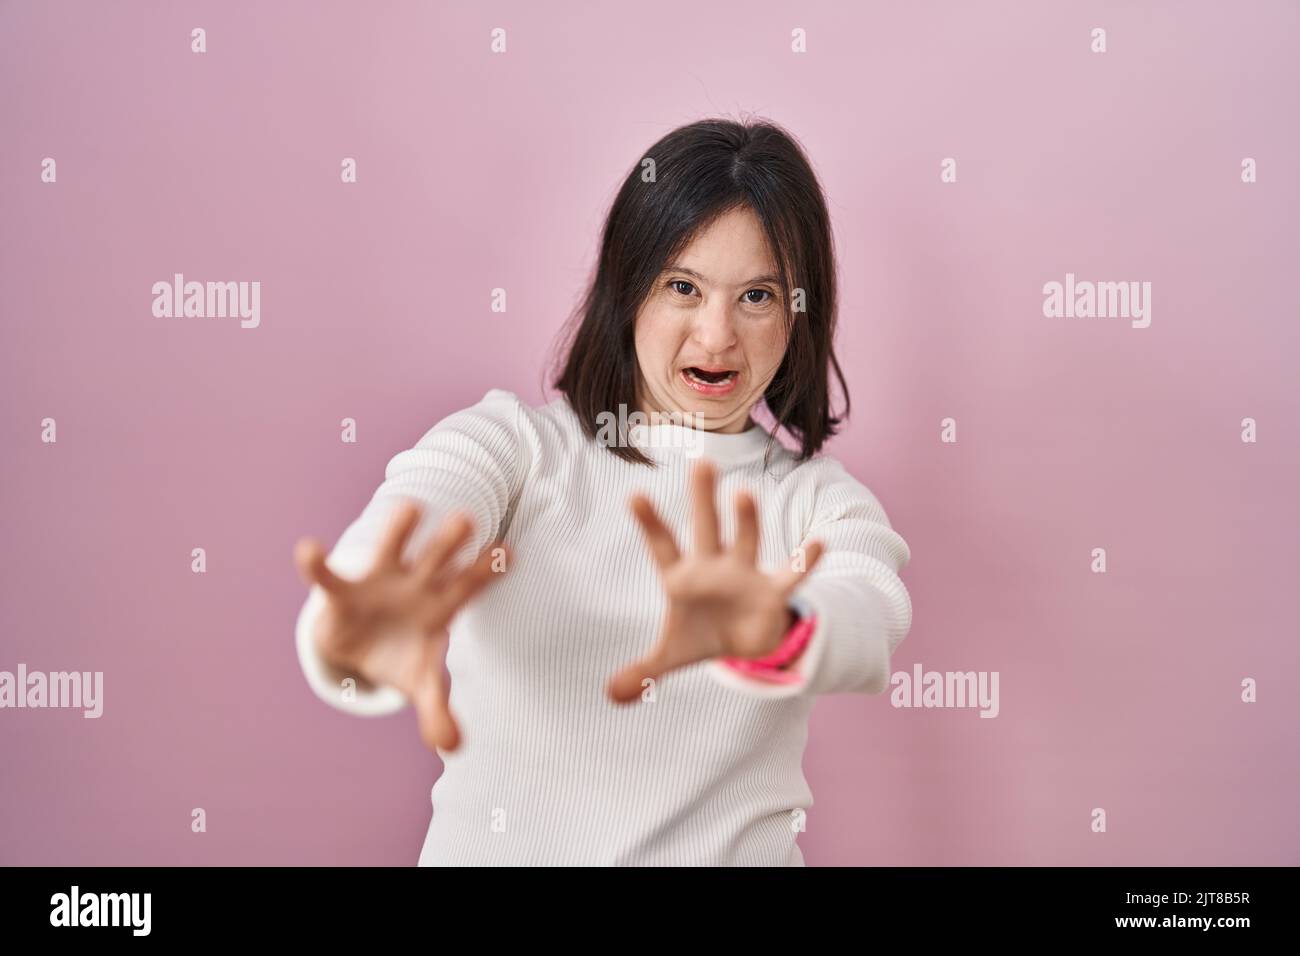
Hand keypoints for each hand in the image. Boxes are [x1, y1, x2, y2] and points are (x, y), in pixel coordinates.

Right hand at [294, 501, 506, 752]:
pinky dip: (317, 565)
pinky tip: (308, 551)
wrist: (357, 648)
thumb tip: (452, 748)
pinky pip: (329, 576)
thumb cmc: (401, 656)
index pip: (469, 587)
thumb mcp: (421, 684)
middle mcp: (414, 584)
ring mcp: (379, 582)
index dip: (487, 572)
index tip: (509, 553)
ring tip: (409, 508)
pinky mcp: (343, 592)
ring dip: (398, 531)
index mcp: (440, 605)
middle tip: (467, 518)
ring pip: (391, 550)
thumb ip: (438, 710)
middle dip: (449, 542)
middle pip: (436, 560)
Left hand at [606, 458, 822, 702]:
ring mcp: (745, 575)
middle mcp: (714, 566)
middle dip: (703, 499)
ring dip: (746, 521)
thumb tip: (610, 695)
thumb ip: (641, 670)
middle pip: (706, 529)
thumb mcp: (669, 656)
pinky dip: (804, 563)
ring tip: (743, 494)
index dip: (650, 523)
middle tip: (701, 463)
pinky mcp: (772, 593)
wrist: (744, 642)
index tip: (633, 495)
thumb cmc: (702, 634)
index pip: (663, 546)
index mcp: (682, 576)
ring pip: (746, 541)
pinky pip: (790, 576)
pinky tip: (818, 545)